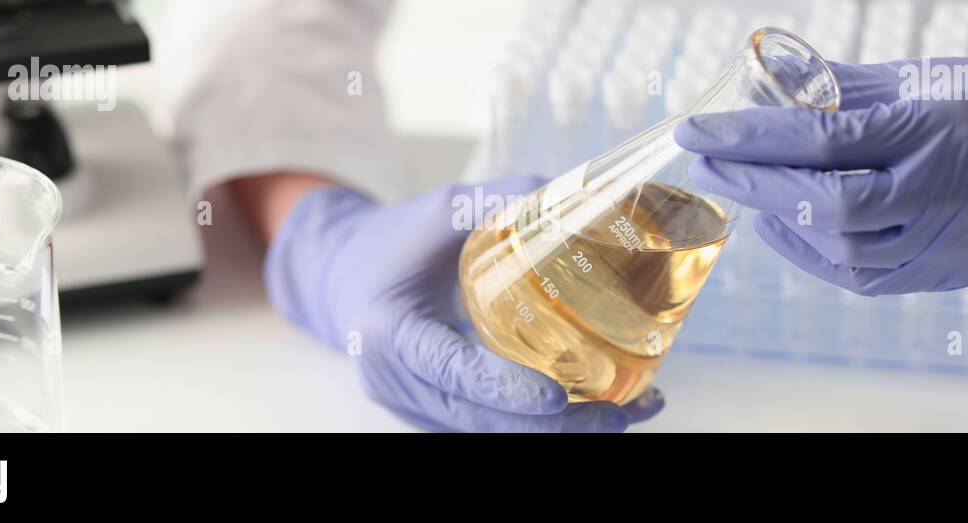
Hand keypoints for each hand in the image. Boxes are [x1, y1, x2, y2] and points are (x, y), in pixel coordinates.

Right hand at [263, 177, 664, 430]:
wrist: (343, 277)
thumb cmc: (392, 242)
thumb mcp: (439, 212)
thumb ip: (501, 205)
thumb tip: (582, 196)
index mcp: (390, 330)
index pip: (449, 369)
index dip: (502, 389)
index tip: (556, 397)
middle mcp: (396, 381)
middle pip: (476, 421)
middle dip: (550, 427)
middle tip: (617, 415)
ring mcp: (412, 406)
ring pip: (486, 432)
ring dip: (555, 432)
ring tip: (625, 415)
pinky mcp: (432, 415)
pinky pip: (486, 427)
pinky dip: (536, 425)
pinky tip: (592, 412)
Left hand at [675, 59, 967, 294]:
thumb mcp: (921, 77)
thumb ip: (842, 90)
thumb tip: (765, 89)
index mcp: (937, 131)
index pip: (823, 141)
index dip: (751, 139)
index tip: (695, 132)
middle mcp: (942, 194)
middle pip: (826, 203)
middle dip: (753, 182)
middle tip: (707, 160)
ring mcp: (946, 243)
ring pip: (840, 249)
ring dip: (778, 217)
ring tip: (744, 186)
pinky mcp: (943, 275)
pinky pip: (860, 277)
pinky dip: (810, 251)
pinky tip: (781, 223)